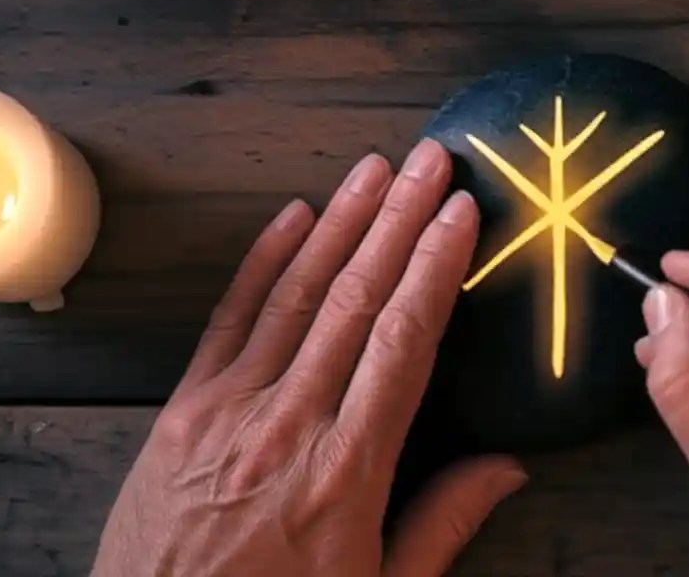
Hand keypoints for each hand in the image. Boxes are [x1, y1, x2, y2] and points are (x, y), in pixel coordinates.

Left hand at [93, 140, 526, 576]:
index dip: (436, 268)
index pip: (405, 342)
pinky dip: (262, 261)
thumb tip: (508, 468)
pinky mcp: (180, 411)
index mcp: (347, 471)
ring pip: (296, 294)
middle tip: (431, 163)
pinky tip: (291, 217)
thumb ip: (443, 525)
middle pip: (356, 299)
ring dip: (339, 223)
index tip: (461, 216)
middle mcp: (288, 425)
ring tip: (375, 170)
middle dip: (399, 221)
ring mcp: (227, 411)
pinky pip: (228, 319)